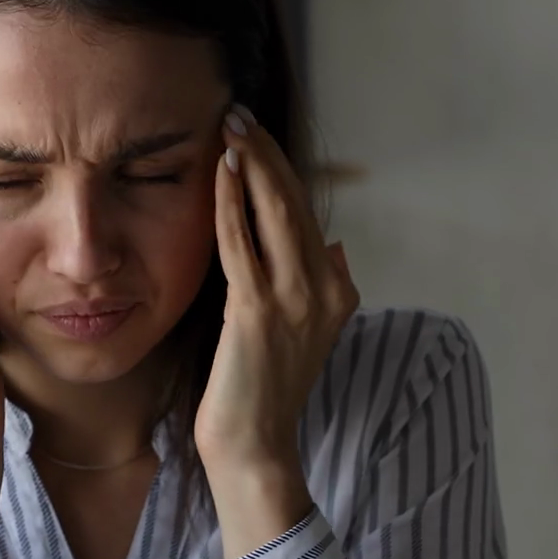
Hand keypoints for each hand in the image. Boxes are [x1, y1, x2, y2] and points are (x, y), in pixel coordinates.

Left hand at [194, 104, 360, 475]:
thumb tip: (334, 248)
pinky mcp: (258, 311)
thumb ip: (322, 287)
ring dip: (252, 164)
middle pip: (295, 203)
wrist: (255, 446)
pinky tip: (221, 172)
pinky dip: (233, 203)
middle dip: (267, 153)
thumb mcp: (301, 333)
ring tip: (232, 126)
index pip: (307, 214)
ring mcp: (295, 300)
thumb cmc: (262, 392)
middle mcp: (324, 289)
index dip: (281, 170)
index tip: (256, 135)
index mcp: (336, 291)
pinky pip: (243, 243)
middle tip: (240, 112)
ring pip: (276, 213)